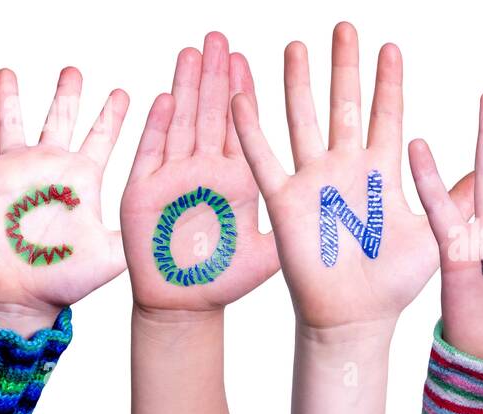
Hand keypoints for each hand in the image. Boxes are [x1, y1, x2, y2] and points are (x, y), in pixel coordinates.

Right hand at [0, 67, 128, 335]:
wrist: (23, 298)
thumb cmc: (68, 279)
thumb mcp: (114, 255)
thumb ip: (136, 232)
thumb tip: (168, 225)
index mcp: (83, 179)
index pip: (102, 136)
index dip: (113, 114)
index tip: (126, 91)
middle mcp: (50, 167)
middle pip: (60, 118)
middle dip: (68, 94)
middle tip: (74, 70)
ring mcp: (14, 171)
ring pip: (11, 122)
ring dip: (9, 97)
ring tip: (6, 71)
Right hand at [121, 33, 278, 313]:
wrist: (184, 307)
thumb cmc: (226, 281)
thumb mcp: (272, 252)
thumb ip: (297, 223)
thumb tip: (338, 203)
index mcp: (238, 180)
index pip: (240, 126)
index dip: (243, 92)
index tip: (248, 59)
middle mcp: (206, 172)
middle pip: (210, 113)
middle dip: (214, 75)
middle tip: (219, 37)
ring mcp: (174, 178)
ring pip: (182, 122)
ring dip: (187, 87)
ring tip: (193, 52)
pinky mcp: (145, 194)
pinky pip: (152, 153)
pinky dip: (158, 126)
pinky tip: (166, 98)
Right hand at [231, 22, 435, 331]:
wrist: (355, 317)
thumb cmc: (394, 282)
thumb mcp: (435, 234)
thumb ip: (453, 199)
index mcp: (382, 172)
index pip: (385, 114)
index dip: (388, 82)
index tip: (390, 47)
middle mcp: (346, 169)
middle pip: (344, 104)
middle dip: (344, 66)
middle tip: (344, 27)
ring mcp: (314, 182)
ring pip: (303, 120)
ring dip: (298, 84)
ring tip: (296, 46)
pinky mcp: (286, 202)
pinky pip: (264, 160)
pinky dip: (252, 131)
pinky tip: (242, 98)